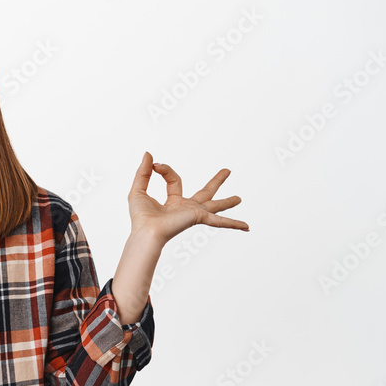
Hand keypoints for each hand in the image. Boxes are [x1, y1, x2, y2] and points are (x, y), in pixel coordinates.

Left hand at [128, 151, 248, 242]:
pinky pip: (219, 221)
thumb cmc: (140, 217)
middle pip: (205, 192)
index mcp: (173, 203)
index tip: (156, 166)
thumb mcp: (138, 189)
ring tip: (239, 198)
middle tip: (227, 171)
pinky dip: (233, 223)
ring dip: (228, 202)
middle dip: (217, 182)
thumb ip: (143, 172)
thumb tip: (148, 154)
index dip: (165, 170)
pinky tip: (246, 227)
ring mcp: (194, 214)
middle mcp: (186, 208)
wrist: (146, 231)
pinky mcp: (199, 217)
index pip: (175, 180)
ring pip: (215, 205)